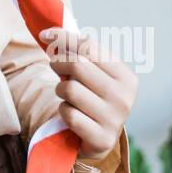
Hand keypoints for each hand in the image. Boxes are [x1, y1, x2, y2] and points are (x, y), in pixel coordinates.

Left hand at [38, 28, 137, 160]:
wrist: (99, 139)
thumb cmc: (94, 99)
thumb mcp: (95, 75)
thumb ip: (81, 54)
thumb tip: (50, 32)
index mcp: (127, 77)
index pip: (90, 47)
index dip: (63, 37)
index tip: (45, 34)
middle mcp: (124, 98)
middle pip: (78, 65)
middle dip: (58, 62)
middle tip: (54, 65)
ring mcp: (114, 120)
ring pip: (70, 89)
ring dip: (60, 90)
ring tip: (65, 93)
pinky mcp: (101, 139)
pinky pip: (68, 114)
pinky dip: (63, 111)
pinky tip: (70, 113)